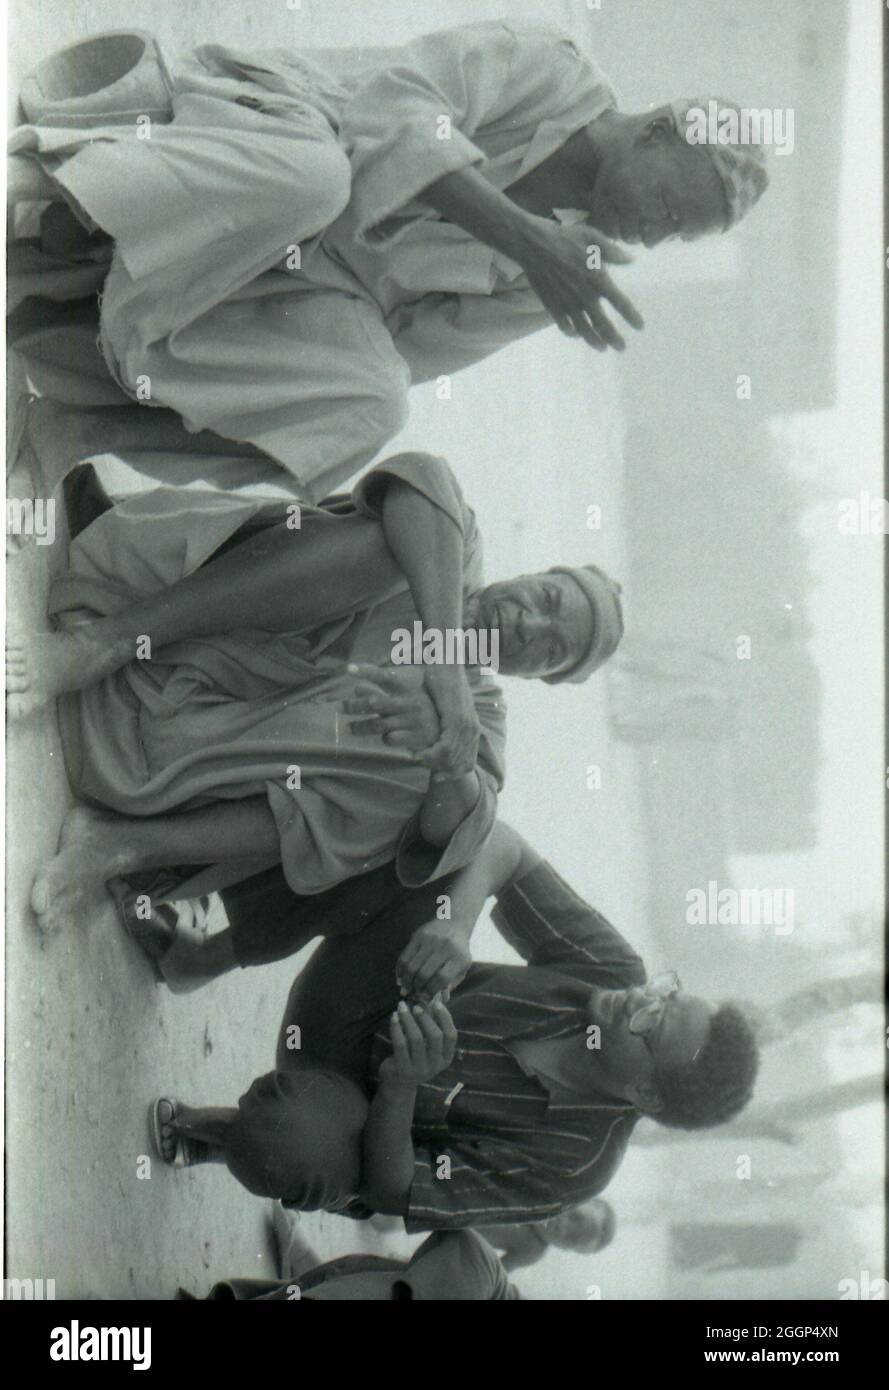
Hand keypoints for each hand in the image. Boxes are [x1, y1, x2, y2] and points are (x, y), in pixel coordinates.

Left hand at [343, 664, 440, 751]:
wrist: (444, 730)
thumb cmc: (417, 709)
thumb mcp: (402, 696)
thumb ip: (380, 693)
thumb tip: (357, 689)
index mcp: (405, 688)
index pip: (383, 677)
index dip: (366, 671)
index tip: (349, 668)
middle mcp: (408, 703)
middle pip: (375, 703)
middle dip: (355, 706)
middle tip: (339, 707)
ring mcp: (411, 721)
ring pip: (378, 725)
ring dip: (360, 726)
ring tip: (348, 727)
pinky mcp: (414, 737)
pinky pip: (390, 739)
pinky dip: (384, 739)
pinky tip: (382, 738)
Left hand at [380, 996, 457, 1085]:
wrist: (398, 1085)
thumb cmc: (415, 1059)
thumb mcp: (427, 1047)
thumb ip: (432, 1028)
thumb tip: (433, 1000)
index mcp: (446, 1058)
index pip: (451, 1036)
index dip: (445, 1018)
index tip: (436, 1003)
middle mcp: (436, 1066)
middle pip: (435, 1036)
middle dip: (425, 1017)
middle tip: (415, 1006)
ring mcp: (420, 1069)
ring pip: (416, 1039)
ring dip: (408, 1019)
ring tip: (402, 1007)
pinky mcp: (403, 1069)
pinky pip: (400, 1044)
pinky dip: (397, 1027)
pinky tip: (394, 1017)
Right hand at [397, 922, 471, 999]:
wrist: (454, 923)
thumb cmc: (458, 951)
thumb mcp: (461, 967)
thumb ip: (451, 983)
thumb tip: (440, 1002)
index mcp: (458, 958)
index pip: (441, 978)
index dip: (431, 991)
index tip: (424, 999)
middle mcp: (445, 947)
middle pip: (424, 973)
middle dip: (416, 987)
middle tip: (413, 994)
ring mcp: (431, 940)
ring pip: (412, 966)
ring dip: (406, 980)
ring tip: (405, 988)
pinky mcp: (418, 935)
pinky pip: (405, 956)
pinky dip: (400, 969)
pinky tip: (400, 977)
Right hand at [418, 665, 480, 781]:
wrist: (446, 660)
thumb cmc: (442, 680)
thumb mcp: (445, 705)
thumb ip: (444, 722)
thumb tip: (437, 735)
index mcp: (472, 727)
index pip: (468, 761)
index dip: (454, 773)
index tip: (437, 777)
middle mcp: (472, 728)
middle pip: (462, 764)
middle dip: (444, 772)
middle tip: (426, 770)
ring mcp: (465, 724)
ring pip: (453, 758)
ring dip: (434, 764)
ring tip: (417, 759)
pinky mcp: (455, 719)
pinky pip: (445, 747)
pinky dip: (431, 755)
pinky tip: (418, 753)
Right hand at [517, 218, 643, 350]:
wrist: (533, 244)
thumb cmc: (565, 237)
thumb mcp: (593, 236)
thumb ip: (612, 251)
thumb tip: (630, 260)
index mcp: (598, 278)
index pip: (620, 302)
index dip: (631, 316)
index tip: (639, 326)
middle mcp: (584, 296)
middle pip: (603, 324)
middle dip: (614, 338)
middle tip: (622, 347)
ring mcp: (567, 303)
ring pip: (584, 330)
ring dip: (594, 341)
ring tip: (602, 348)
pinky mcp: (553, 306)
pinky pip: (564, 326)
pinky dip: (572, 332)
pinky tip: (577, 334)